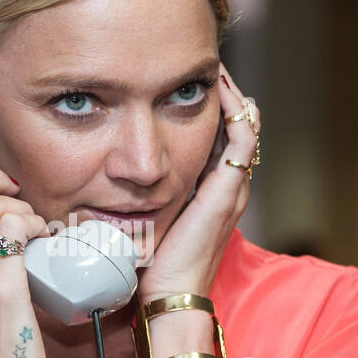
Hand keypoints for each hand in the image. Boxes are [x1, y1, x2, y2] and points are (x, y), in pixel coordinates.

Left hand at [136, 66, 256, 302]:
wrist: (170, 293)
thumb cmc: (154, 265)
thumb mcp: (150, 218)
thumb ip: (143, 195)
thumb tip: (112, 176)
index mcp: (213, 192)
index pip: (221, 138)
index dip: (211, 109)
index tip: (186, 83)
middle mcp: (229, 186)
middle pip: (238, 126)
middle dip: (224, 94)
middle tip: (204, 65)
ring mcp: (232, 187)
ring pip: (245, 126)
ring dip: (231, 94)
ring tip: (214, 67)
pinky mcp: (228, 189)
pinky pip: (242, 137)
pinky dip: (234, 109)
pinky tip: (219, 87)